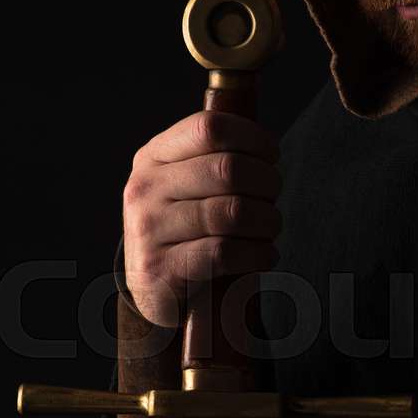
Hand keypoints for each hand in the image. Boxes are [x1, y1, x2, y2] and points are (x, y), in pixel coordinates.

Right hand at [122, 110, 282, 326]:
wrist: (153, 290)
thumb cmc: (186, 228)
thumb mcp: (185, 184)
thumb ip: (215, 157)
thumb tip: (267, 146)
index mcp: (153, 157)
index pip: (210, 128)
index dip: (253, 138)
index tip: (271, 156)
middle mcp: (145, 188)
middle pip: (228, 169)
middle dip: (267, 183)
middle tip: (272, 199)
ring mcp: (148, 229)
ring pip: (233, 212)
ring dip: (267, 221)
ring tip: (269, 228)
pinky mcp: (160, 268)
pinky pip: (225, 252)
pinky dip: (258, 254)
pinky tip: (264, 255)